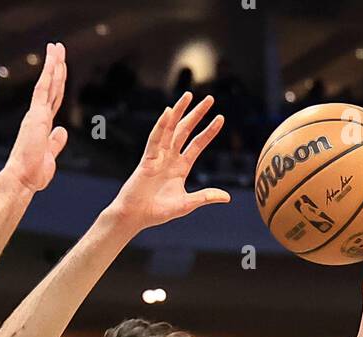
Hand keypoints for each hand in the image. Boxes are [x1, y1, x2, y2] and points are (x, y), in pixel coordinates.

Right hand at [3, 42, 67, 193]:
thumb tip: (62, 131)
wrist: (22, 178)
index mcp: (42, 125)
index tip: (61, 70)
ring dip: (54, 64)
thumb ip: (56, 142)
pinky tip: (53, 58)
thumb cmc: (33, 173)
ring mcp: (37, 113)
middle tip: (59, 50)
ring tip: (57, 47)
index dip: (58, 84)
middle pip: (51, 87)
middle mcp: (38, 116)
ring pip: (48, 83)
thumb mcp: (50, 156)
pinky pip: (43, 87)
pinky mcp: (36, 113)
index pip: (53, 99)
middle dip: (56, 68)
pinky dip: (49, 72)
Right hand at [111, 92, 229, 232]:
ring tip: (189, 95)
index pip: (197, 144)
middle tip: (210, 99)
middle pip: (186, 131)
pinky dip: (161, 126)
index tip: (220, 118)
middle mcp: (170, 158)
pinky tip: (168, 112)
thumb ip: (205, 197)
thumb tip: (227, 197)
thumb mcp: (186, 204)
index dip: (209, 131)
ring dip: (179, 112)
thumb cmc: (157, 212)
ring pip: (171, 129)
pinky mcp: (147, 159)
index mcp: (181, 168)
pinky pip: (155, 139)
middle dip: (197, 115)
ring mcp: (158, 156)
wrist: (135, 216)